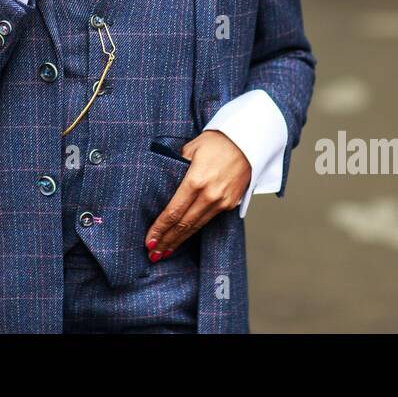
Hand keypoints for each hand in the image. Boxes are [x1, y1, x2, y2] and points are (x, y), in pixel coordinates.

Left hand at [144, 130, 251, 260]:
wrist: (248, 141)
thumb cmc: (216, 141)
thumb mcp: (191, 149)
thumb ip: (175, 166)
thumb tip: (162, 181)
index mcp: (196, 181)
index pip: (173, 212)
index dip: (160, 229)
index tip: (149, 241)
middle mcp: (209, 195)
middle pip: (183, 225)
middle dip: (167, 241)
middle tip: (153, 255)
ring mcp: (222, 202)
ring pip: (196, 226)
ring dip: (180, 241)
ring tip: (166, 252)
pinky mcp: (230, 204)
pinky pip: (208, 220)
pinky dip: (195, 231)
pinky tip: (185, 237)